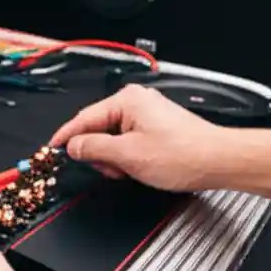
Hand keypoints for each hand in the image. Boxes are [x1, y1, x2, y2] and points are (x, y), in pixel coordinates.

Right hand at [49, 85, 228, 191]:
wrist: (218, 161)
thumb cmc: (183, 155)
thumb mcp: (128, 156)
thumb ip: (94, 148)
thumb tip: (74, 145)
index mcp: (127, 100)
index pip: (84, 118)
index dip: (66, 136)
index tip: (52, 149)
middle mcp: (136, 101)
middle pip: (98, 128)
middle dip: (99, 153)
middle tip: (109, 170)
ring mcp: (148, 113)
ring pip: (114, 137)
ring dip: (115, 158)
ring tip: (130, 170)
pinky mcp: (157, 127)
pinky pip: (129, 140)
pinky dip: (127, 156)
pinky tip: (138, 168)